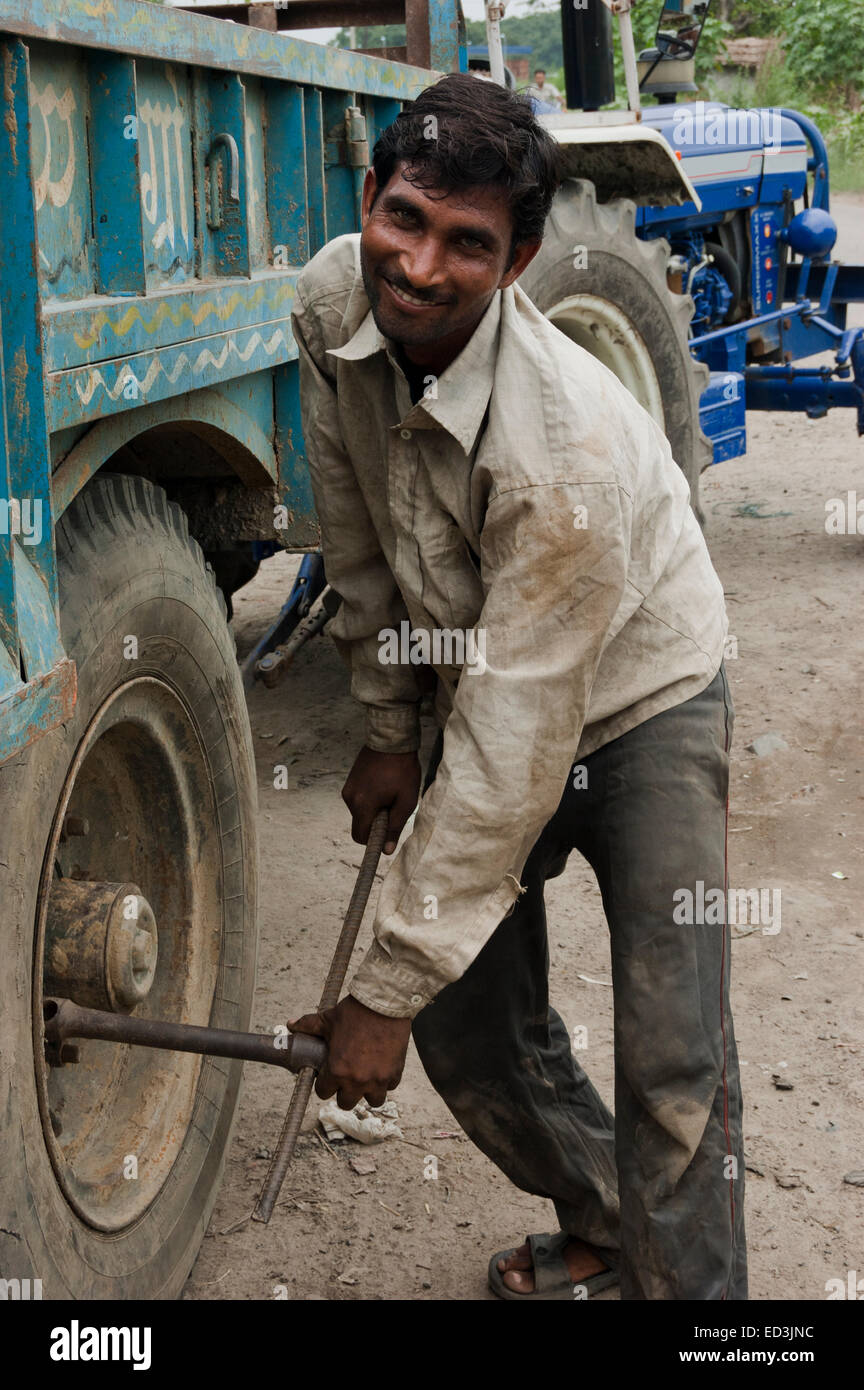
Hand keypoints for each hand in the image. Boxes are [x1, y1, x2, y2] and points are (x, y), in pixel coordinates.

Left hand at [289, 994, 411, 1108]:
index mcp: (337, 1070)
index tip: (328, 1076)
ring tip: (366, 1078)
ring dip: (368, 1092)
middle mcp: (357, 1080)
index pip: (323, 1093)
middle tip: (346, 1078)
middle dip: (344, 1092)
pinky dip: (386, 1080)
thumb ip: (308, 1025)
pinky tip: (381, 1067)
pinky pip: (390, 1086)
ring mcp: (378, 1079)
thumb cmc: (355, 1012)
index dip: (324, 1084)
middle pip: (346, 1103)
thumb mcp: (327, 1019)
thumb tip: (291, 1025)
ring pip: (373, 1101)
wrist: (384, 1004)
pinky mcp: (395, 1073)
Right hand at [342, 746, 420, 853]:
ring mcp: (348, 787)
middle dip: (375, 823)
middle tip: (393, 807)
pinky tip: (383, 785)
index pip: (359, 837)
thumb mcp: (406, 801)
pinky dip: (369, 799)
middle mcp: (350, 798)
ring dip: (373, 809)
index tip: (388, 831)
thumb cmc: (402, 770)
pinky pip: (358, 798)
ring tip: (390, 793)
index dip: (373, 840)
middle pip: (359, 824)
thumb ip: (395, 827)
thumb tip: (386, 851)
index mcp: (363, 805)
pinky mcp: (350, 780)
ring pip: (359, 811)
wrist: (391, 740)